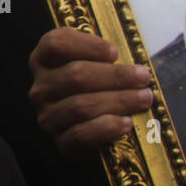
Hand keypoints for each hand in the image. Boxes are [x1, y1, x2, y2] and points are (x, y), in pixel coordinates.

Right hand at [28, 27, 152, 156]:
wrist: (95, 134)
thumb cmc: (100, 91)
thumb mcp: (97, 66)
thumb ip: (106, 57)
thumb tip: (133, 59)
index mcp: (44, 61)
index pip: (55, 43)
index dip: (86, 45)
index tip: (114, 53)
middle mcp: (42, 88)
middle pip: (75, 74)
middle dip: (115, 76)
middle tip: (143, 77)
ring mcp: (48, 116)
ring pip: (81, 105)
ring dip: (118, 100)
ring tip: (144, 98)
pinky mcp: (61, 142)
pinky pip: (82, 135)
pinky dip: (107, 127)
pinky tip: (127, 122)